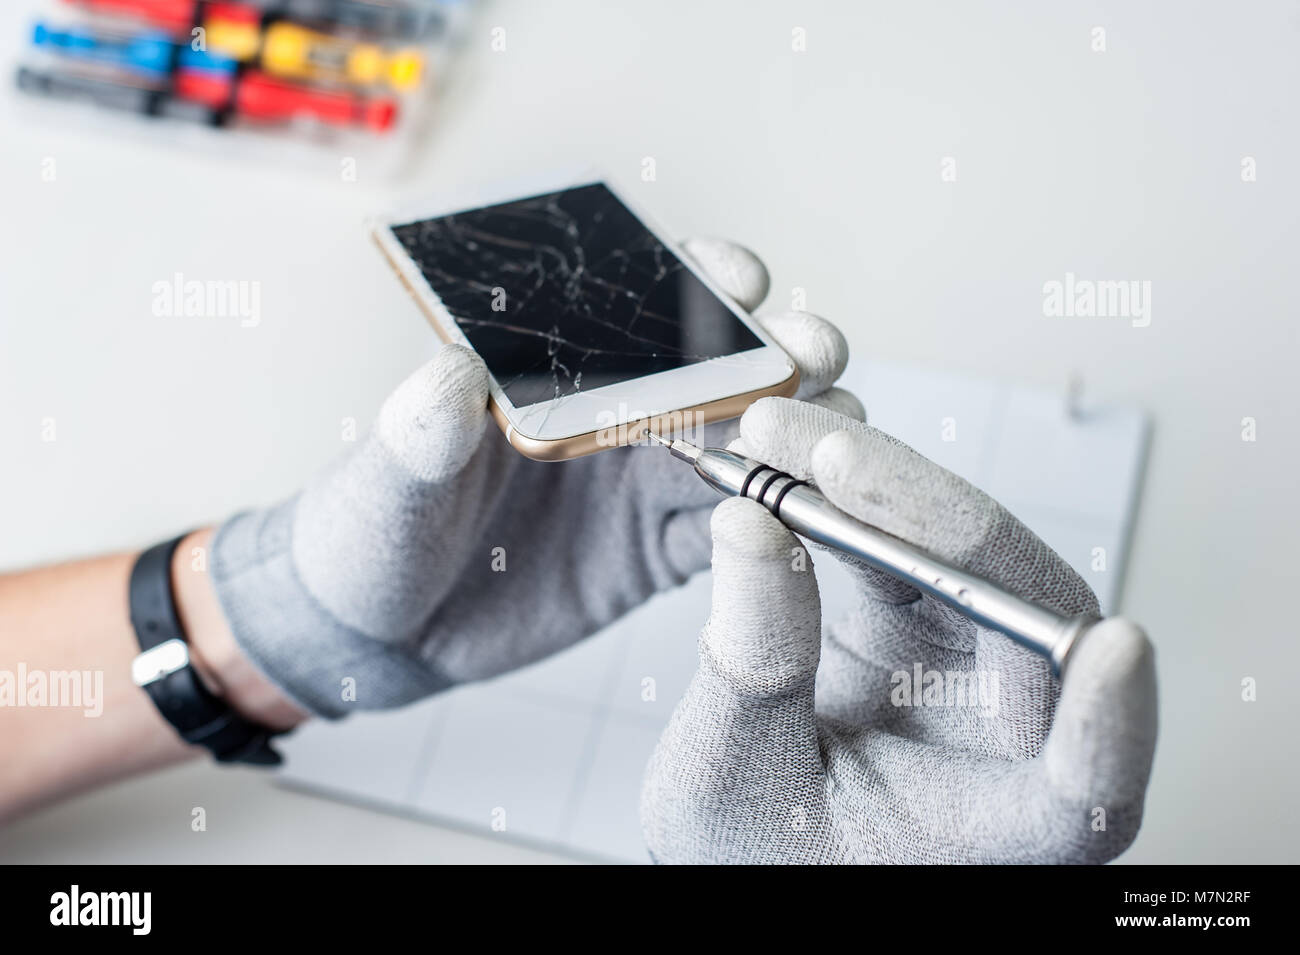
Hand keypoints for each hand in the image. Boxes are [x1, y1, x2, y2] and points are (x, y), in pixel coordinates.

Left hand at [209, 239, 861, 716]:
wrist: (377, 633)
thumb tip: (452, 375)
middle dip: (781, 351)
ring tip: (828, 443)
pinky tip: (802, 522)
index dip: (699, 279)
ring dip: (798, 439)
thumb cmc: (367, 533)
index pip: (643, 304)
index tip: (736, 276)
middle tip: (809, 353)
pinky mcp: (656, 556)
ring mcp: (645, 485)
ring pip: (749, 447)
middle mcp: (618, 415)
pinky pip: (734, 535)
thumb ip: (418, 431)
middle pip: (725, 367)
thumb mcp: (383, 478)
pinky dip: (776, 527)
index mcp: (557, 370)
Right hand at [640, 398, 1157, 863]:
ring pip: (964, 552)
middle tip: (833, 460)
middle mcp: (1007, 734)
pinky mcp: (921, 616)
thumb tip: (753, 523)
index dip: (1111, 722)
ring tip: (776, 440)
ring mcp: (968, 665)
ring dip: (873, 482)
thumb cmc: (755, 842)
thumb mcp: (729, 781)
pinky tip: (783, 456)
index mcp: (998, 824)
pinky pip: (902, 535)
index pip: (1086, 782)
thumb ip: (754, 667)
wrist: (732, 822)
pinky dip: (841, 493)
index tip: (1121, 651)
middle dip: (929, 521)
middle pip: (1026, 616)